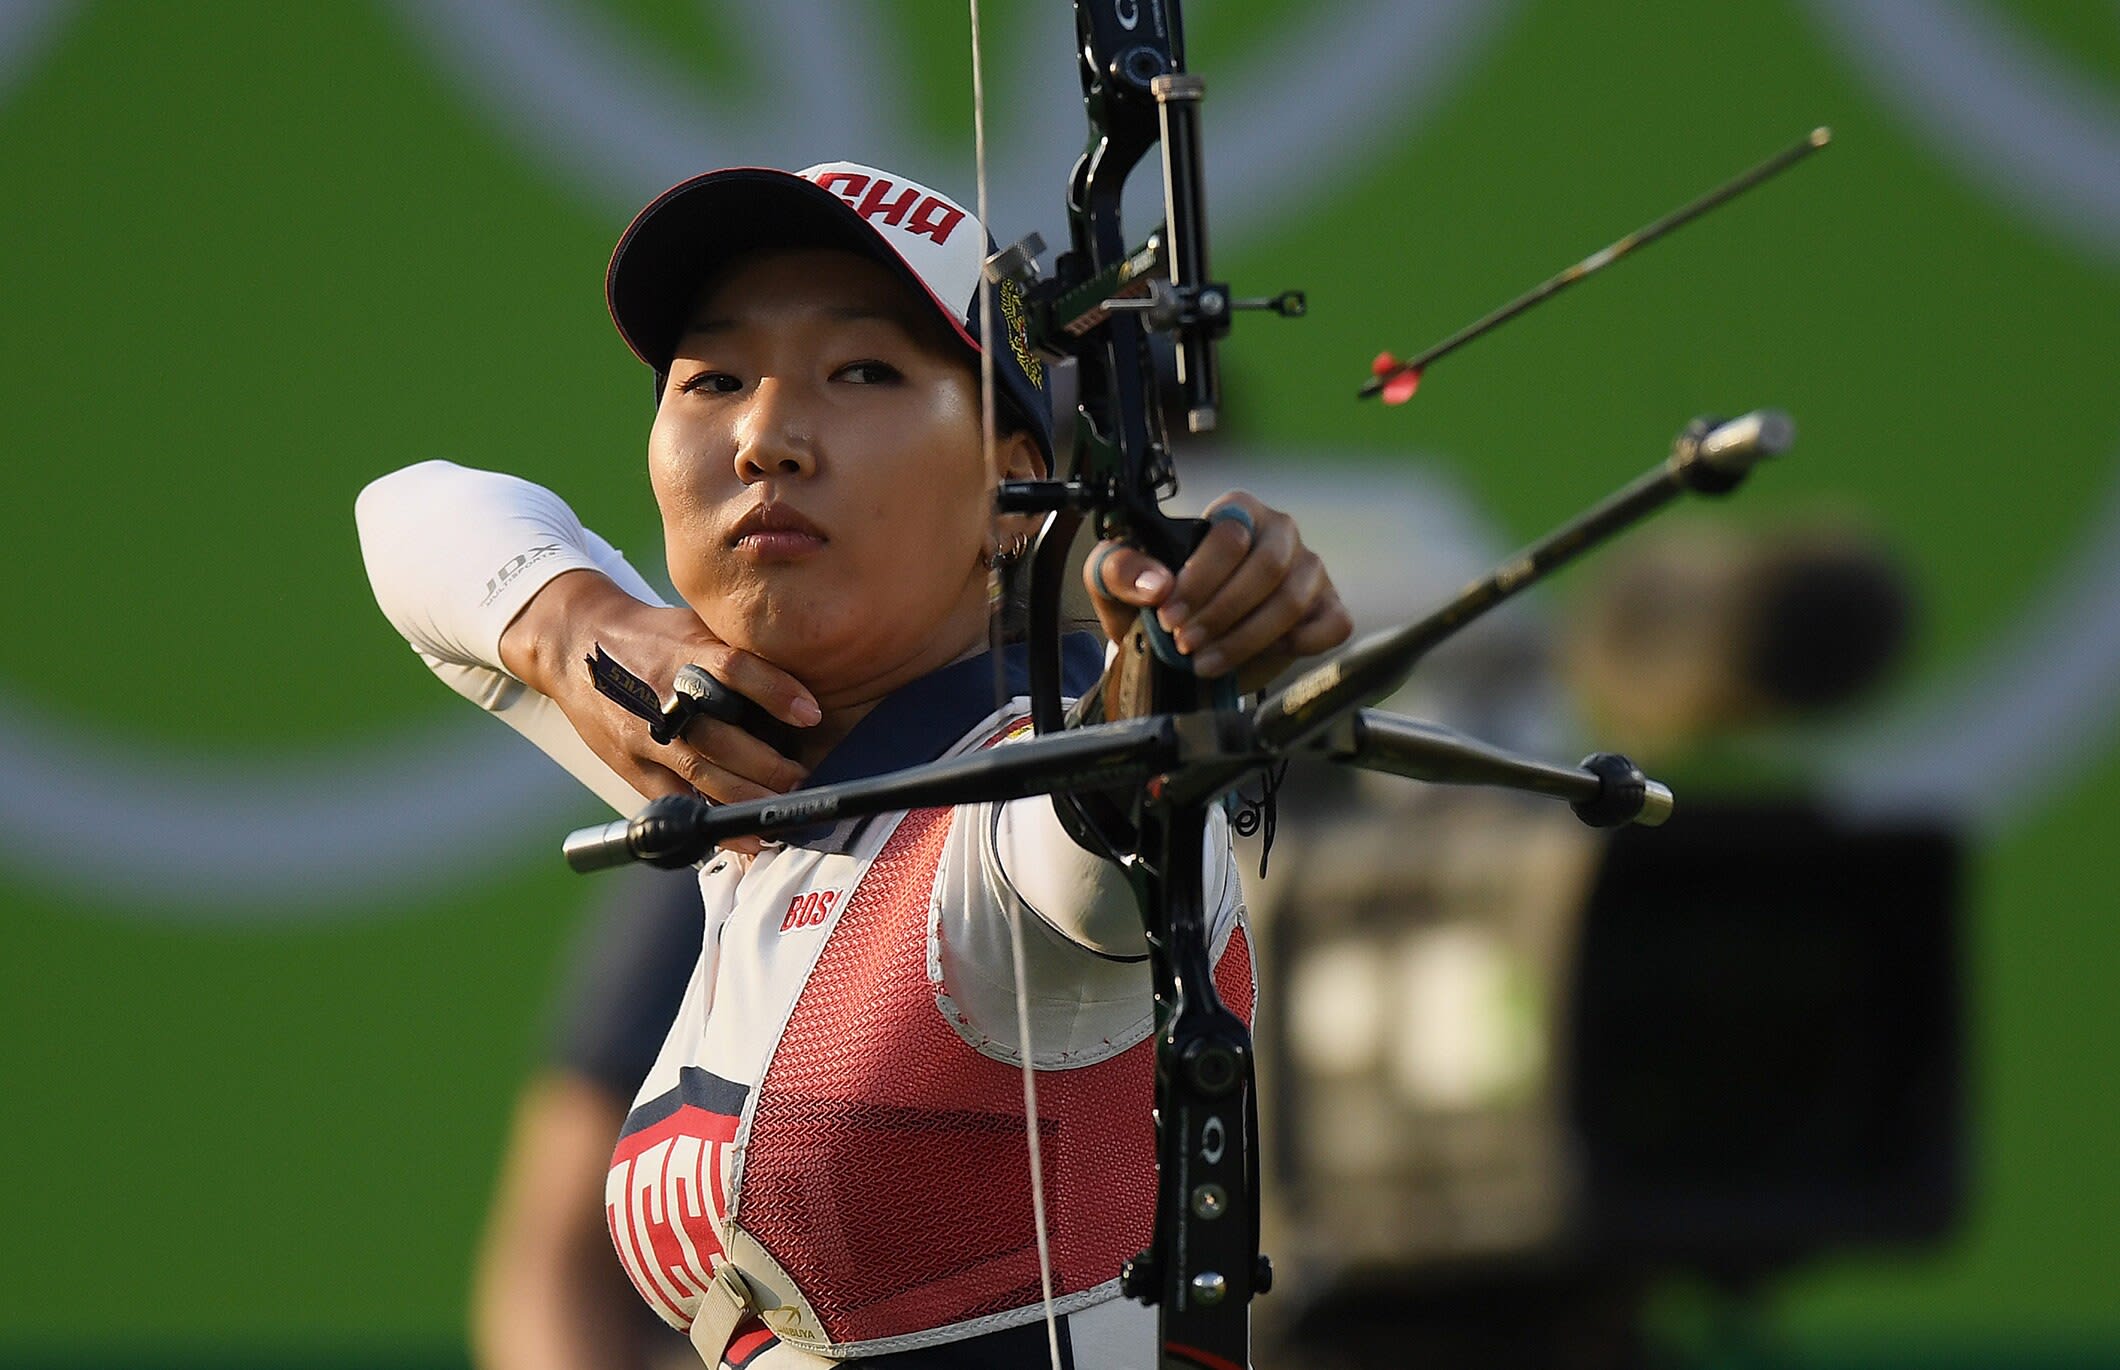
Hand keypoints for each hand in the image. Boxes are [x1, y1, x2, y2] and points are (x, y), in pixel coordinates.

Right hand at [499, 570, 820, 850]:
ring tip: (785, 812)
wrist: (576, 643)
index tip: (812, 714)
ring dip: (748, 797)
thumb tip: (809, 665)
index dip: (775, 690)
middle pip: (719, 735)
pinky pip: (674, 800)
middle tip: (805, 780)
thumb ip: (739, 647)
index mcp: (683, 653)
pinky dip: (710, 823)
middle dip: (768, 766)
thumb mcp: (695, 624)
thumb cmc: (653, 635)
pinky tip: (745, 839)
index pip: (733, 669)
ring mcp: (645, 735)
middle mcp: (663, 695)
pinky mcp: (631, 764)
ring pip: (701, 773)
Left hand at [1084, 491, 1351, 693]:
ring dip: (1245, 639)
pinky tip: (1261, 656)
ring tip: (1205, 662)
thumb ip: (1121, 569)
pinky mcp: (1328, 608)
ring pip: (1292, 602)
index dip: (1198, 580)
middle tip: (1185, 643)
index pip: (1229, 537)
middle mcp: (1280, 533)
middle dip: (1221, 613)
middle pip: (1267, 568)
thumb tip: (1155, 585)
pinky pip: (1332, 625)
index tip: (1168, 616)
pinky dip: (1299, 645)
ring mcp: (1309, 570)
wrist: (1182, 643)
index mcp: (1236, 511)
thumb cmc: (1157, 600)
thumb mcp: (1121, 581)